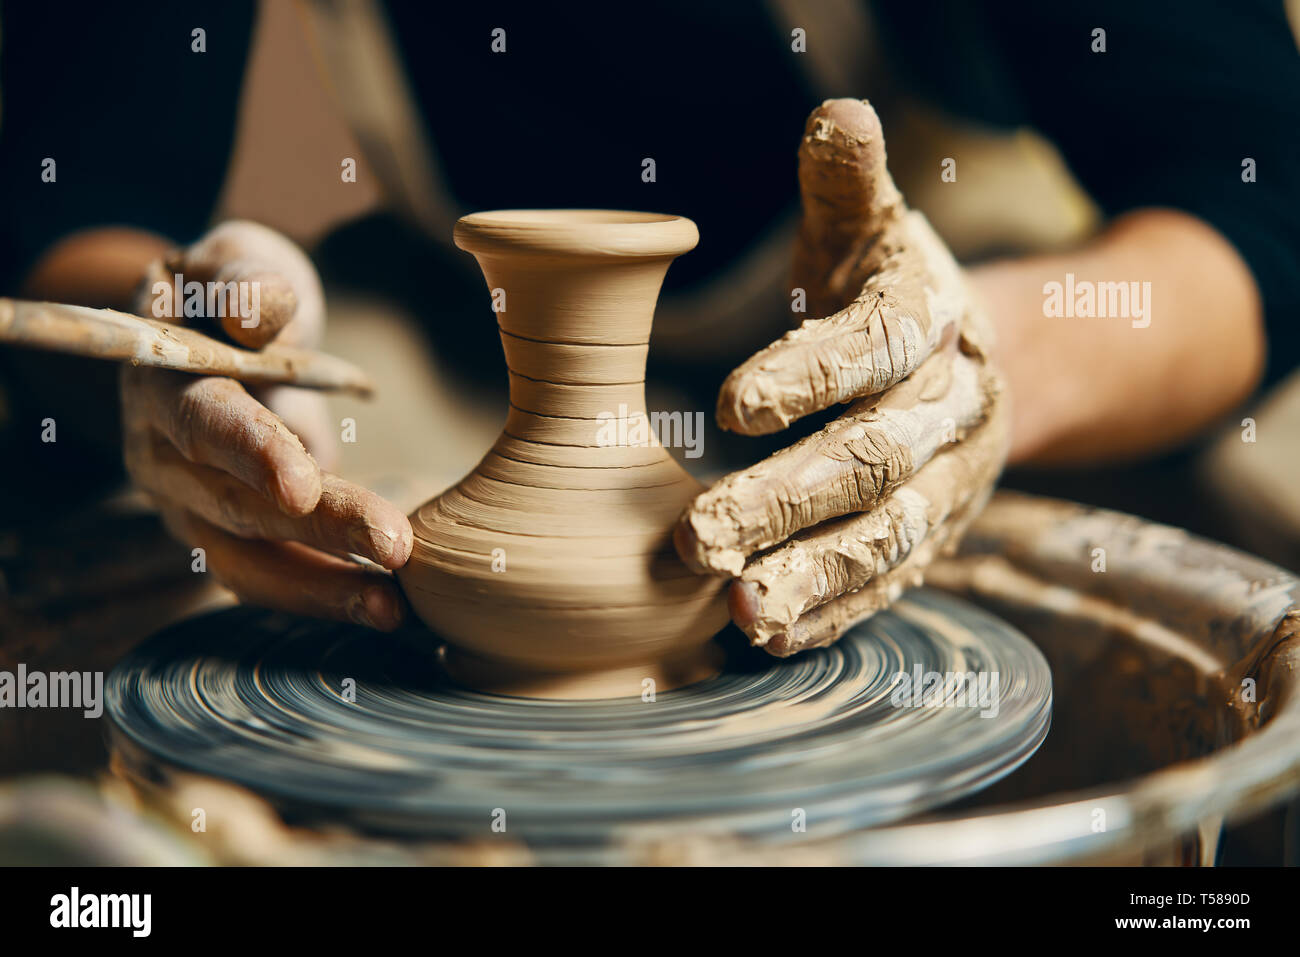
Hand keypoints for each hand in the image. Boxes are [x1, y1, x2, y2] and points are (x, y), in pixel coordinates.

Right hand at [122, 221, 411, 628]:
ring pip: (247, 560)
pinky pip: (270, 575)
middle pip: (237, 504)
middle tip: (396, 546)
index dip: (251, 453)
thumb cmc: (232, 288)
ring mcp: (188, 505)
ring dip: (320, 588)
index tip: (303, 484)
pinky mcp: (226, 534)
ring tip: (392, 610)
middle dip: (320, 529)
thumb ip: (245, 277)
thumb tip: (264, 308)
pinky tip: (385, 609)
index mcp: (160, 381)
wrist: (213, 334)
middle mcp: (162, 456)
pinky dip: (324, 595)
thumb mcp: (236, 259)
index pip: (204, 421)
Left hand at [675, 99, 1008, 655]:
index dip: (811, 375)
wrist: (974, 366)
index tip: (731, 403)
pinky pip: (883, 584)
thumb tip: (838, 113)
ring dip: (811, 574)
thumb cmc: (887, 293)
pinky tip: (764, 632)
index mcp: (932, 324)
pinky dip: (830, 612)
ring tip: (738, 605)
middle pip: (873, 461)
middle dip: (786, 499)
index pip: (877, 349)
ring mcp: (946, 487)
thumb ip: (848, 184)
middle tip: (697, 532)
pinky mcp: (926, 539)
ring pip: (886, 539)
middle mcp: (949, 413)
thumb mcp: (872, 230)